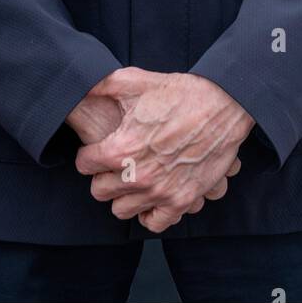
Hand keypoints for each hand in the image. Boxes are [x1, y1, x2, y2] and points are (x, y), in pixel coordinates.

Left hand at [74, 68, 253, 232]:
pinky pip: (154, 223)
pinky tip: (150, 196)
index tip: (97, 148)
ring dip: (123, 195)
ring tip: (131, 178)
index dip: (88, 153)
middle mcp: (138, 175)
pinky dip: (149, 213)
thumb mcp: (135, 80)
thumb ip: (101, 84)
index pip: (84, 165)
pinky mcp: (183, 200)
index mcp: (122, 148)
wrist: (222, 104)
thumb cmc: (178, 92)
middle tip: (113, 163)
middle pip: (99, 192)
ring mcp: (161, 191)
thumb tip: (79, 86)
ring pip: (122, 210)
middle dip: (102, 176)